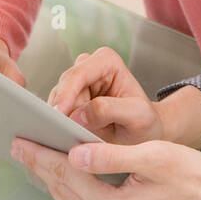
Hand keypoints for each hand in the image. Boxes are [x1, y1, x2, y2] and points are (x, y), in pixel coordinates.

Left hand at [10, 136, 200, 199]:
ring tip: (41, 161)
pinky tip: (72, 182)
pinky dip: (73, 195)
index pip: (66, 175)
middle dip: (41, 167)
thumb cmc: (197, 184)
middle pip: (64, 192)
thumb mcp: (154, 158)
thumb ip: (110, 155)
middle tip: (23, 147)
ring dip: (55, 183)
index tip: (23, 140)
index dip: (42, 154)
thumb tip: (75, 152)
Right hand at [46, 47, 163, 143]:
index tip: (59, 114)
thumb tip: (79, 115)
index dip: (66, 94)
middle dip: (64, 111)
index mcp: (106, 61)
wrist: (143, 135)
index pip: (78, 75)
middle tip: (67, 134)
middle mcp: (87, 67)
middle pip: (63, 89)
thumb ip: (110, 110)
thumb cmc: (144, 122)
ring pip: (56, 102)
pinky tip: (68, 138)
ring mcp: (76, 85)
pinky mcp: (68, 102)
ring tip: (74, 138)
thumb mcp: (137, 116)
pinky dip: (60, 126)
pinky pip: (56, 114)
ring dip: (62, 121)